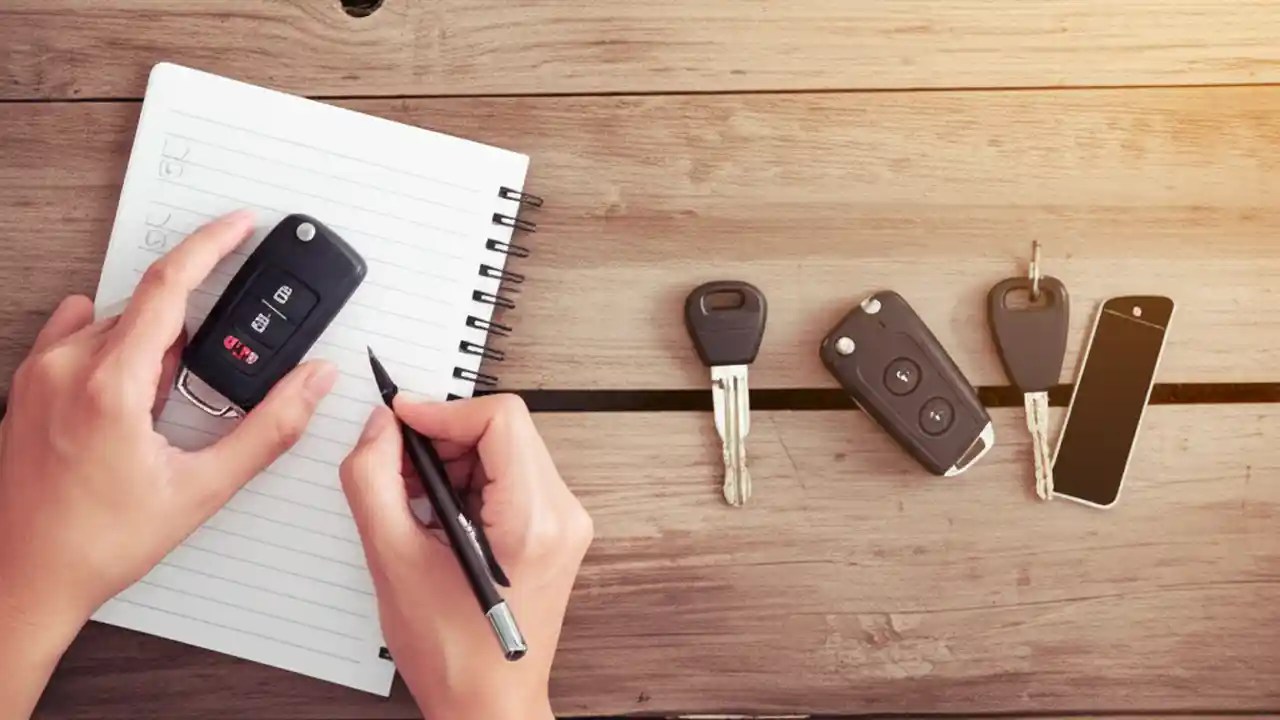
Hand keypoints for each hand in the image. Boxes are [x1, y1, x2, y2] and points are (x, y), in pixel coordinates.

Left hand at [0, 211, 336, 717]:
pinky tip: (124, 393)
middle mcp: (66, 367)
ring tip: (158, 412)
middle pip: (148, 308)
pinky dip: (112, 349)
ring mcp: (39, 375)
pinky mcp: (25, 386)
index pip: (169, 285)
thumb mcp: (203, 489)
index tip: (240, 224)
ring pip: (113, 323)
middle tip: (202, 387)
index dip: (212, 244)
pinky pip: (76, 336)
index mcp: (110, 384)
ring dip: (151, 347)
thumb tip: (312, 383)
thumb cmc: (97, 544)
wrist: (24, 579)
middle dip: (189, 332)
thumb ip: (270, 428)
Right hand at [340, 395, 592, 719]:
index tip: (400, 420)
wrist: (488, 704)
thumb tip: (378, 429)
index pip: (500, 419)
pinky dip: (468, 482)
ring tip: (414, 500)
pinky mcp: (553, 530)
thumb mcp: (394, 563)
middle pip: (503, 431)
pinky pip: (510, 478)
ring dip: (452, 461)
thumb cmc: (455, 656)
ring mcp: (563, 523)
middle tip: (398, 469)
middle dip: (442, 439)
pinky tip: (437, 515)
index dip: (442, 410)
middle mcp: (561, 515)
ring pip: (505, 451)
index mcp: (534, 521)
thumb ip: (374, 482)